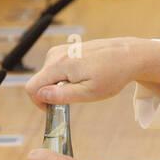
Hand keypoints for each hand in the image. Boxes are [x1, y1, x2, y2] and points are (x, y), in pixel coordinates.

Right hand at [24, 37, 159, 111]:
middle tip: (77, 96)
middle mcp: (56, 54)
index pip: (32, 87)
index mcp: (58, 65)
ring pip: (48, 76)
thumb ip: (62, 95)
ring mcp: (61, 50)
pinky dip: (65, 77)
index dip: (39, 103)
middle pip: (40, 82)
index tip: (54, 109)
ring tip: (84, 85)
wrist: (128, 55)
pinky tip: (84, 76)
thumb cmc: (112, 75)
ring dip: (60, 85)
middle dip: (52, 93)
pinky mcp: (67, 49)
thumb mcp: (89, 93)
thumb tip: (40, 95)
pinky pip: (56, 68)